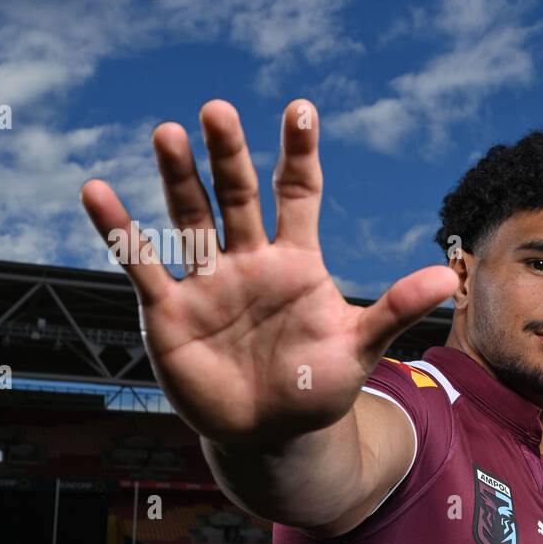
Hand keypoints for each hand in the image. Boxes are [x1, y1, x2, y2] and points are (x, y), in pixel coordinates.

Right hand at [79, 98, 457, 446]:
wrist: (270, 434)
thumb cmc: (316, 388)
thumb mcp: (359, 348)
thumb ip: (395, 309)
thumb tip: (445, 276)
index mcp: (296, 261)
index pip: (298, 194)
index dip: (299, 153)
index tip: (301, 109)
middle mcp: (249, 260)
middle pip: (237, 195)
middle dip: (228, 155)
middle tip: (219, 111)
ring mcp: (207, 282)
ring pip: (190, 218)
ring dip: (177, 177)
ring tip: (168, 133)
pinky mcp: (168, 309)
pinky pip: (141, 263)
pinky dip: (119, 231)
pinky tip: (97, 191)